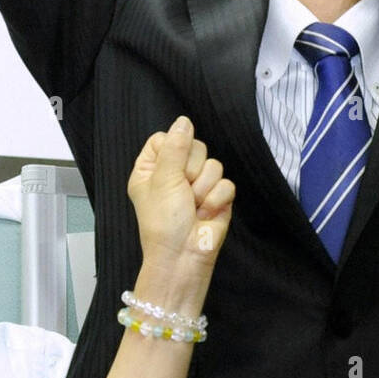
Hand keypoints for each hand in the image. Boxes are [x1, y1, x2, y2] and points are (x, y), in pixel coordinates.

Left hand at [127, 117, 233, 275]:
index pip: (165, 137)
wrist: (184, 257)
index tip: (170, 164)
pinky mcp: (218, 197)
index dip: (173, 147)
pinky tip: (207, 214)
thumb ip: (176, 147)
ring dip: (204, 189)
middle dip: (192, 171)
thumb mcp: (164, 180)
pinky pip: (226, 183)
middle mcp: (175, 173)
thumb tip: (183, 120)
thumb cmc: (164, 221)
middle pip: (194, 147)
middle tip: (183, 192)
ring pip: (213, 164)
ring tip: (194, 207)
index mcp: (152, 168)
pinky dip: (217, 200)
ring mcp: (198, 185)